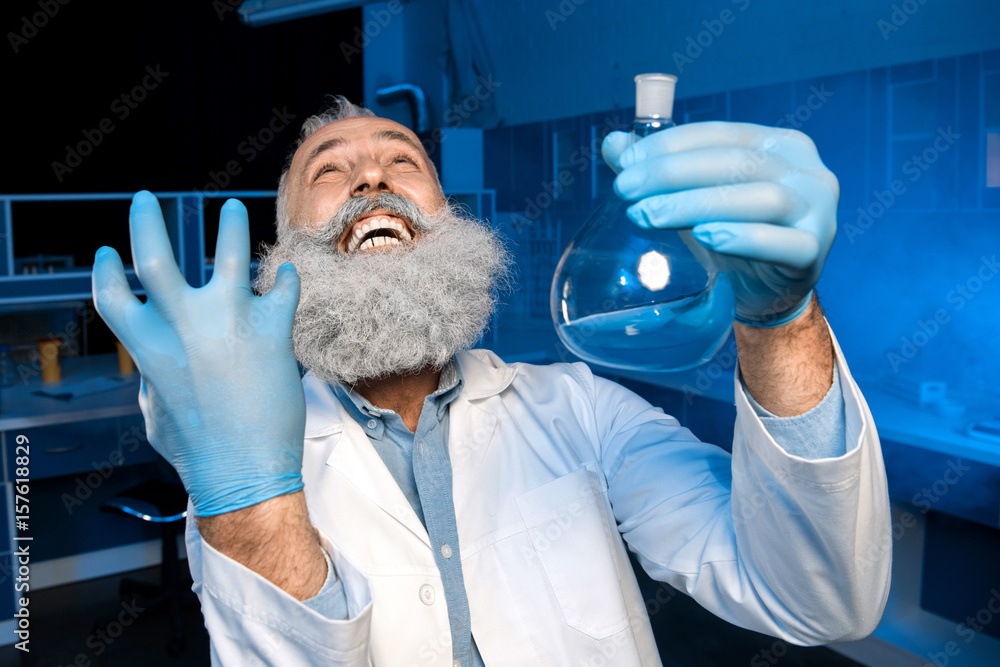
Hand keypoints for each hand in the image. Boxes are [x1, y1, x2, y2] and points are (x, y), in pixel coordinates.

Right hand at [92, 191, 304, 515]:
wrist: (245, 474)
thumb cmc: (198, 454)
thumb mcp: (155, 413)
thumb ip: (151, 378)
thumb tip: (153, 366)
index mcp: (148, 349)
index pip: (112, 297)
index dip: (105, 272)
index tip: (107, 254)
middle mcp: (182, 327)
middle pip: (154, 257)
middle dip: (145, 221)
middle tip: (145, 199)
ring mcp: (228, 323)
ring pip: (227, 254)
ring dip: (228, 226)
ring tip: (232, 207)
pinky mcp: (271, 331)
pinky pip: (280, 288)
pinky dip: (283, 278)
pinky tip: (284, 274)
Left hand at [602, 122, 837, 326]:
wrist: (768, 292)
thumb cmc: (732, 235)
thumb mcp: (694, 198)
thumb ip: (659, 170)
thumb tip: (613, 143)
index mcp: (780, 145)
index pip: (722, 134)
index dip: (672, 145)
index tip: (626, 163)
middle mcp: (807, 171)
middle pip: (738, 163)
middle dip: (674, 174)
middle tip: (626, 191)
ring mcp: (819, 211)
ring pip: (761, 199)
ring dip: (699, 205)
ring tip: (649, 215)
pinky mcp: (815, 251)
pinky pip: (784, 243)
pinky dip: (743, 238)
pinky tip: (705, 237)